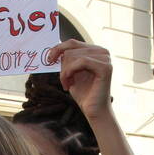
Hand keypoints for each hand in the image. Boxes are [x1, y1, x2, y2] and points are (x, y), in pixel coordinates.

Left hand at [48, 40, 137, 154]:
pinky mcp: (105, 67)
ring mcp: (105, 59)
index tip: (48, 60)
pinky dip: (70, 72)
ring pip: (74, 55)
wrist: (93, 112)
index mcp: (95, 51)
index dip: (57, 49)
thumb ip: (66, 60)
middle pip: (71, 48)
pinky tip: (69, 84)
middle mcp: (102, 52)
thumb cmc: (83, 94)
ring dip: (65, 72)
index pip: (72, 43)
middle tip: (64, 82)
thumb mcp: (71, 73)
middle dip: (62, 66)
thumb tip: (53, 48)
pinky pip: (81, 62)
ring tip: (67, 84)